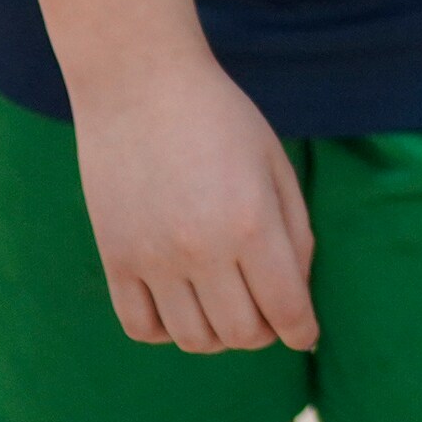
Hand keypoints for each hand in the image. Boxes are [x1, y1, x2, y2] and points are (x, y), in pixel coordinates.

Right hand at [69, 52, 318, 354]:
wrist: (139, 82)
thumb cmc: (218, 116)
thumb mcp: (274, 163)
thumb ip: (295, 231)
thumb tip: (297, 293)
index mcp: (251, 223)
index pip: (286, 310)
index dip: (302, 331)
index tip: (305, 334)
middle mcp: (202, 249)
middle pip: (242, 335)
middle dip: (265, 332)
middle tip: (265, 311)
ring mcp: (153, 258)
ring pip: (193, 340)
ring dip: (218, 335)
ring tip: (224, 304)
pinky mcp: (115, 257)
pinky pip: (141, 327)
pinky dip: (167, 330)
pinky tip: (181, 303)